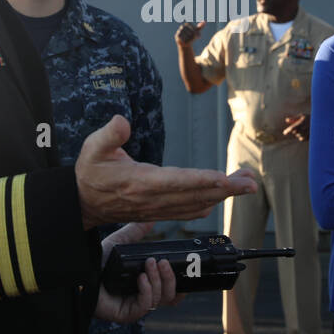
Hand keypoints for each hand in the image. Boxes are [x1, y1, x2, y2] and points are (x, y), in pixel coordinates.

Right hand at [76, 115, 256, 228]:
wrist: (82, 202)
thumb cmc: (90, 171)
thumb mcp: (92, 147)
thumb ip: (109, 134)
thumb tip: (122, 120)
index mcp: (139, 182)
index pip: (177, 182)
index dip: (203, 181)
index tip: (226, 179)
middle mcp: (153, 199)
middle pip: (196, 196)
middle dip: (226, 189)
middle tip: (251, 182)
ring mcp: (157, 209)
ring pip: (197, 205)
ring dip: (223, 196)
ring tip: (246, 183)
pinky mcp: (159, 213)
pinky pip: (189, 212)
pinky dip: (209, 204)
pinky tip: (222, 195)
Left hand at [94, 222, 184, 322]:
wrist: (80, 271)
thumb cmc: (97, 261)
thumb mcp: (121, 244)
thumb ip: (136, 232)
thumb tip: (151, 219)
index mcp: (145, 287)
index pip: (170, 293)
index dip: (181, 285)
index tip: (187, 270)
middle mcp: (141, 300)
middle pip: (169, 296)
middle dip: (170, 278)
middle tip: (162, 261)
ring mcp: (134, 309)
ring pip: (159, 300)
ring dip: (158, 280)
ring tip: (149, 264)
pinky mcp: (126, 315)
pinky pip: (145, 306)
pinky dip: (147, 290)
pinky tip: (141, 278)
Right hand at [174, 21, 204, 46]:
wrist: (186, 43)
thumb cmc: (192, 36)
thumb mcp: (197, 31)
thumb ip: (200, 26)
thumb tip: (205, 21)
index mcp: (187, 24)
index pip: (193, 28)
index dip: (196, 32)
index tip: (198, 36)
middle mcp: (182, 26)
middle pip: (191, 32)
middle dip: (194, 36)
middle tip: (195, 38)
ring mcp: (179, 30)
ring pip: (187, 36)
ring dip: (190, 39)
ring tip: (190, 40)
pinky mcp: (177, 35)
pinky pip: (183, 38)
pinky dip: (185, 41)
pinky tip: (186, 41)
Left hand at [282, 113, 309, 140]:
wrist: (321, 123)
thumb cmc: (310, 117)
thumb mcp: (302, 116)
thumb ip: (294, 118)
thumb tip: (287, 120)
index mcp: (301, 124)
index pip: (292, 128)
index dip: (288, 131)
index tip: (284, 133)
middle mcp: (303, 130)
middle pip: (294, 133)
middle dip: (295, 130)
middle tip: (300, 125)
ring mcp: (306, 135)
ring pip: (298, 136)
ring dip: (299, 133)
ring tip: (305, 128)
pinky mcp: (308, 139)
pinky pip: (302, 139)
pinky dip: (302, 136)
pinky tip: (307, 132)